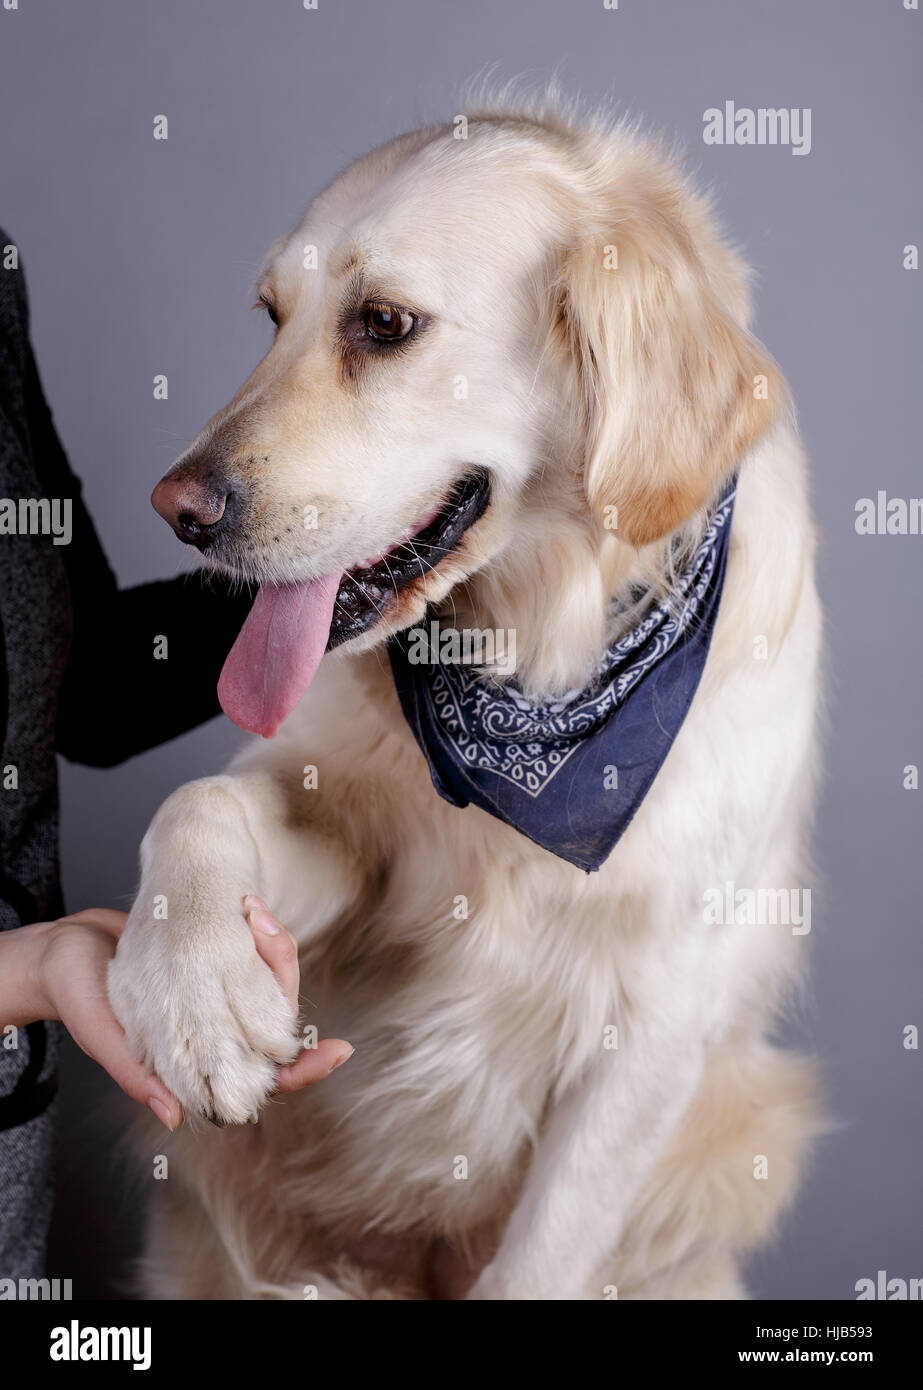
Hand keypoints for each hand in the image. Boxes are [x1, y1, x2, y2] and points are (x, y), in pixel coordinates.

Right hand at [0, 901, 351, 1130]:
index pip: (263, 1078)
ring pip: (274, 986)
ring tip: (249, 908)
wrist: (65, 950)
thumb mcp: (104, 1035)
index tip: (338, 1051)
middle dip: (284, 974)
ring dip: (273, 948)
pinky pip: (256, 958)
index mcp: (196, 1063)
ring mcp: (220, 1001)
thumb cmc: (78, 997)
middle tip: (262, 922)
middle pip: (280, 1023)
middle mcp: (216, 1035)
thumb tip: (175, 1116)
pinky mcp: (217, 968)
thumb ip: (138, 1077)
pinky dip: (260, 935)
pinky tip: (249, 908)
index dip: (301, 1070)